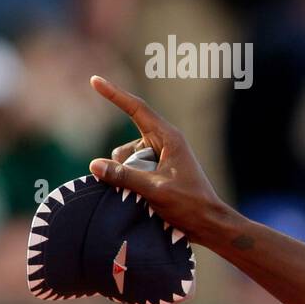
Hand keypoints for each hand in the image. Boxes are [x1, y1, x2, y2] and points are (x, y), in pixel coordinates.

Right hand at [86, 76, 225, 244]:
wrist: (209, 223)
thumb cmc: (189, 204)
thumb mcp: (155, 189)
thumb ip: (124, 176)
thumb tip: (94, 164)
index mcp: (169, 138)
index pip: (137, 109)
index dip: (115, 94)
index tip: (95, 80)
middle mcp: (164, 143)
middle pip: (126, 146)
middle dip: (123, 165)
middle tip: (145, 188)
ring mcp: (161, 157)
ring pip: (126, 161)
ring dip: (127, 177)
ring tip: (149, 195)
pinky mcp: (158, 170)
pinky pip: (132, 171)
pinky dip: (131, 182)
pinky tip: (143, 198)